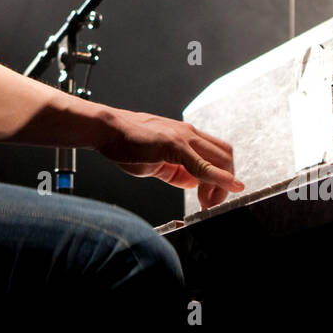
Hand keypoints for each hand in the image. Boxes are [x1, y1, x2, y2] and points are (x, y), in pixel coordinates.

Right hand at [95, 108, 244, 209]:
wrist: (107, 130)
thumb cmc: (126, 144)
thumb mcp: (157, 163)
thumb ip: (177, 173)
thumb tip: (194, 182)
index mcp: (185, 137)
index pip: (217, 155)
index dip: (222, 178)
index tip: (211, 198)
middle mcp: (189, 134)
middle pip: (225, 156)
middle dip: (226, 183)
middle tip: (212, 203)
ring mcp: (183, 137)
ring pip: (221, 158)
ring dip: (222, 183)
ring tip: (208, 202)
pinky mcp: (174, 144)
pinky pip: (203, 164)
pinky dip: (218, 177)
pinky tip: (226, 187)